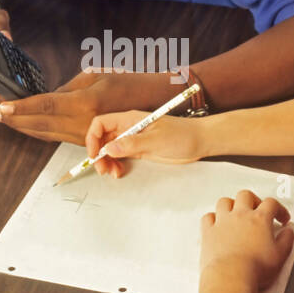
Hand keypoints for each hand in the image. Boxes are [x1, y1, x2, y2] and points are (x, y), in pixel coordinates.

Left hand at [0, 70, 166, 144]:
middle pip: (39, 124)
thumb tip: (48, 98)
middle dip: (14, 120)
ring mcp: (84, 135)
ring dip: (22, 126)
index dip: (20, 107)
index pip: (44, 106)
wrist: (154, 104)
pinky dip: (37, 130)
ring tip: (2, 119)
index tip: (0, 107)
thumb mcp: (96, 76)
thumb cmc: (129, 83)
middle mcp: (82, 123)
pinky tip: (26, 124)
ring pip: (45, 133)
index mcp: (84, 104)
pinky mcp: (86, 140)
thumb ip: (68, 89)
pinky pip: (56, 136)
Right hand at [84, 111, 204, 177]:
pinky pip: (120, 156)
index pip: (101, 123)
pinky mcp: (140, 149)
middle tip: (103, 170)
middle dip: (98, 153)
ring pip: (110, 149)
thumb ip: (132, 144)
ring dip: (107, 161)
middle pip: (102, 138)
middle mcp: (129, 127)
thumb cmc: (183, 135)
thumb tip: (109, 148)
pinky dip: (116, 164)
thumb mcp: (156, 140)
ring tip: (113, 173)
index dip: (93, 138)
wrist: (200, 141)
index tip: (94, 154)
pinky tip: (120, 172)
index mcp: (131, 119)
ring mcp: (134, 139)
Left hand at [200, 190, 293, 291]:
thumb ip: (286, 240)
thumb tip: (288, 232)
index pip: (271, 204)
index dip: (279, 209)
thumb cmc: (255, 268)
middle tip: (258, 211)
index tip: (281, 218)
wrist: (231, 277)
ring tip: (236, 214)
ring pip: (224, 202)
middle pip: (246, 196)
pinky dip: (213, 218)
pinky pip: (208, 217)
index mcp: (260, 219)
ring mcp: (222, 222)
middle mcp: (240, 216)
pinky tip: (217, 224)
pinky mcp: (208, 232)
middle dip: (254, 200)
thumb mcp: (280, 255)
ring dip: (231, 205)